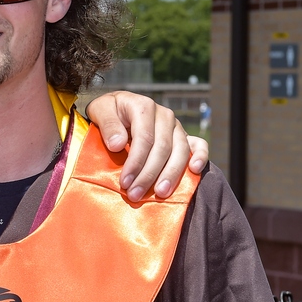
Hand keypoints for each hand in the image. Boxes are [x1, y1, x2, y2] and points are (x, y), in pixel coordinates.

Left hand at [85, 91, 208, 200]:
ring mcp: (176, 126)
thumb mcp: (100, 110)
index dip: (136, 162)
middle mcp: (164, 116)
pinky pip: (199, 145)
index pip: (144, 138)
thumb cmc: (108, 112)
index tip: (124, 183)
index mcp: (144, 107)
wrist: (118, 107)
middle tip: (135, 195)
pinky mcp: (184, 135)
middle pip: (162, 148)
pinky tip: (194, 170)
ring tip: (161, 193)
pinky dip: (201, 156)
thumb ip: (107, 125)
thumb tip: (117, 144)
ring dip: (171, 174)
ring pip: (180, 151)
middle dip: (149, 175)